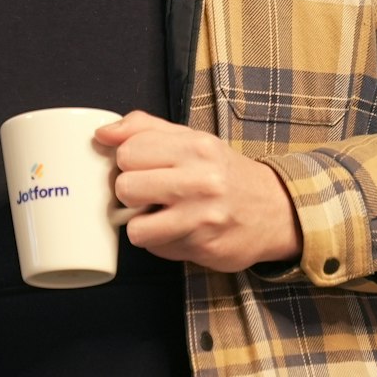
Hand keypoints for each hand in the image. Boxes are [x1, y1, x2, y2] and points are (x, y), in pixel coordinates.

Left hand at [94, 111, 302, 272]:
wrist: (274, 210)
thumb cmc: (223, 172)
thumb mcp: (191, 139)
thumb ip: (144, 129)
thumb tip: (101, 134)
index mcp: (195, 146)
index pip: (128, 151)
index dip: (127, 161)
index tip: (141, 166)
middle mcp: (201, 180)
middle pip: (125, 187)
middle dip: (131, 193)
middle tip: (149, 193)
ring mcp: (203, 217)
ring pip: (135, 227)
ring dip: (141, 224)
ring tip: (159, 214)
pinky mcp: (204, 247)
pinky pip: (156, 249)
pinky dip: (160, 242)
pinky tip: (177, 231)